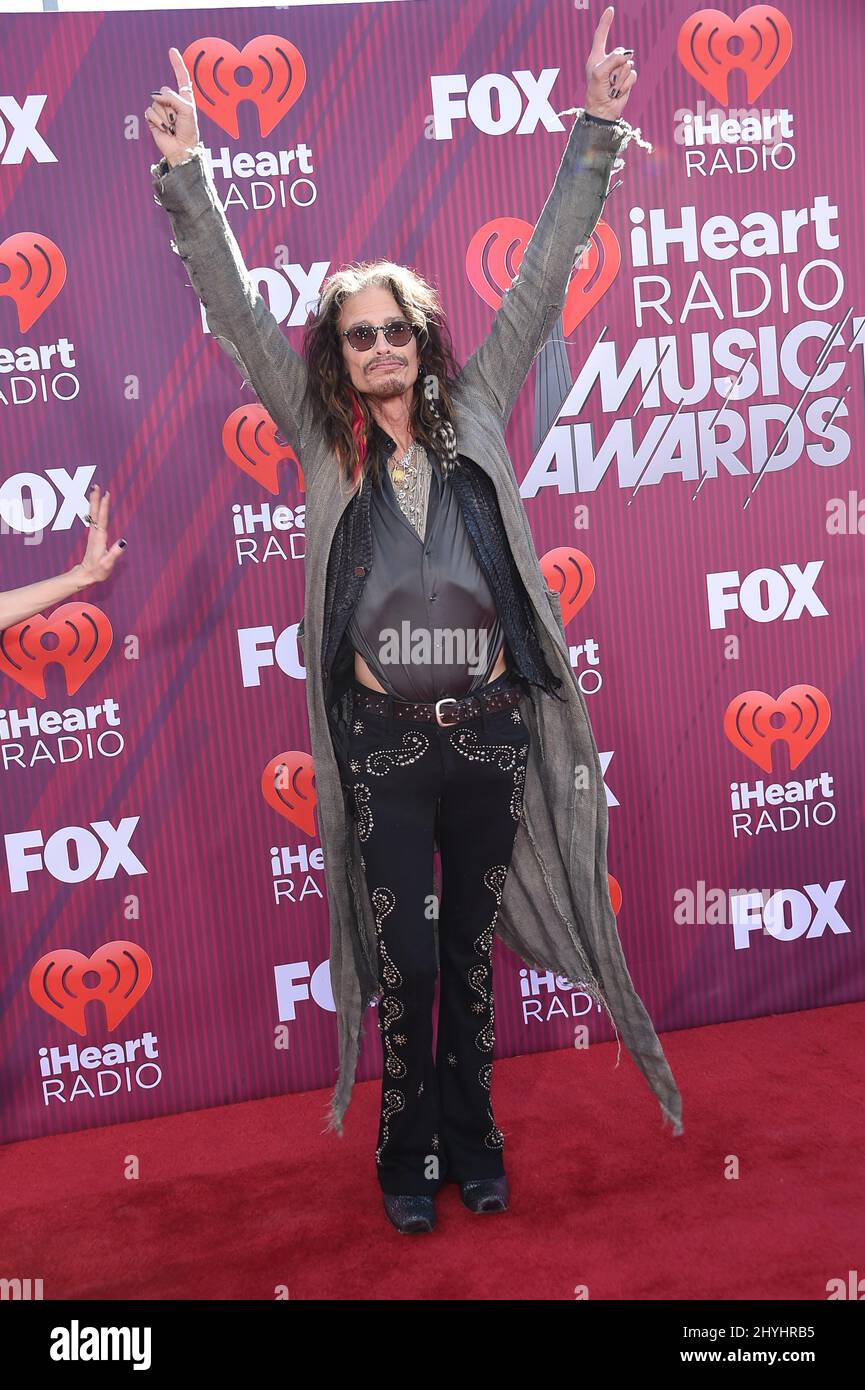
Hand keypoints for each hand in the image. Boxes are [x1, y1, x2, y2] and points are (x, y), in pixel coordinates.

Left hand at [75, 485, 125, 586]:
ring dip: (94, 501)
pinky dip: (95, 509)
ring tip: (95, 490)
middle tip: (96, 485)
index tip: (106, 494)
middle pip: (95, 513)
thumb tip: (123, 542)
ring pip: (93, 514)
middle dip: (95, 498)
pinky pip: (94, 518)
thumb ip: (114, 554)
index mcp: (99, 538)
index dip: (104, 506)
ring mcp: (93, 534)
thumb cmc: (97, 571)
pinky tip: (95, 504)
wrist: (86, 574)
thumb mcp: (107, 564)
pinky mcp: (94, 536)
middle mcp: (95, 533)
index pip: (102, 519)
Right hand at [145, 46, 200, 164]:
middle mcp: (172, 101)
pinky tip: (164, 129)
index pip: (181, 77)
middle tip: (177, 119)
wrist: (182, 149)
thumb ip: (173, 97)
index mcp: (185, 97)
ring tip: (172, 126)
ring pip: (156, 102)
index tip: (172, 51)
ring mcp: (162, 109)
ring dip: (165, 116)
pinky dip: (157, 121)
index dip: (177, 63)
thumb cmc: (189, 131)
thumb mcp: (187, 110)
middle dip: (170, 105)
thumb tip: (155, 95)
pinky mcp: (153, 118)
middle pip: (164, 90)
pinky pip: (150, 112)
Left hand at [584, 6, 636, 120]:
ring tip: (611, 87)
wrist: (603, 111)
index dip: (606, 22)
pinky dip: (626, 85)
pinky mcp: (627, 79)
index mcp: (597, 56)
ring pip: (628, 64)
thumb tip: (628, 55)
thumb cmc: (595, 92)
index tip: (611, 10)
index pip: (601, 35)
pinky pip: (633, 75)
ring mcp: (618, 70)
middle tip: (607, 81)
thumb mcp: (599, 72)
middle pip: (621, 52)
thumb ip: (613, 59)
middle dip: (616, 67)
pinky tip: (617, 91)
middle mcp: (608, 61)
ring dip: (620, 78)